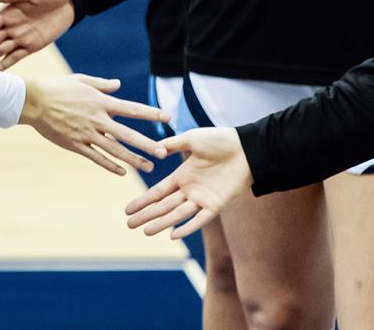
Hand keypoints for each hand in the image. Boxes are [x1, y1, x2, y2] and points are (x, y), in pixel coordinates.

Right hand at [19, 73, 167, 174]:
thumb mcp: (80, 80)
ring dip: (133, 160)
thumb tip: (118, 85)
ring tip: (148, 168)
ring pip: (114, 150)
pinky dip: (110, 165)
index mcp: (100, 102)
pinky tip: (121, 172)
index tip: (168, 118)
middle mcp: (97, 119)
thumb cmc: (56, 88)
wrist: (32, 101)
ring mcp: (86, 134)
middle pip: (127, 134)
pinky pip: (96, 157)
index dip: (151, 113)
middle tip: (164, 153)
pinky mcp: (75, 144)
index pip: (131, 109)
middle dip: (147, 144)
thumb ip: (101, 84)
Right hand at [125, 127, 251, 238]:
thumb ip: (172, 145)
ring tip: (145, 231)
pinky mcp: (217, 205)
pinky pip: (200, 219)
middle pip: (163, 206)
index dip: (143, 200)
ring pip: (177, 214)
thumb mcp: (191, 139)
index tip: (128, 209)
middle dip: (146, 215)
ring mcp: (202, 199)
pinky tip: (173, 235)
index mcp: (183, 175)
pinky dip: (187, 227)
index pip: (158, 191)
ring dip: (161, 223)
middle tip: (129, 225)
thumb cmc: (220, 141)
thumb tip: (154, 149)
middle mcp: (190, 190)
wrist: (245, 148)